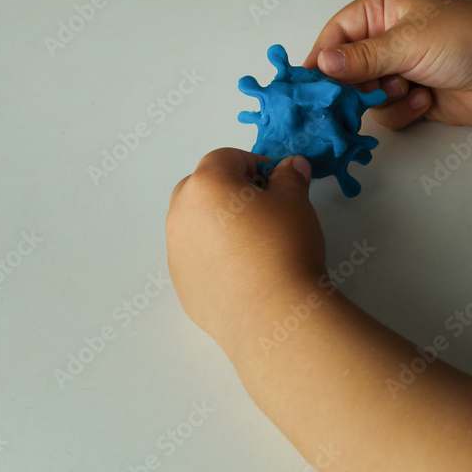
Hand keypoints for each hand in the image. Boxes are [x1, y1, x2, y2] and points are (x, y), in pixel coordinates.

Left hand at [165, 149, 323, 352]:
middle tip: (262, 209)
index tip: (276, 182)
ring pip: (194, 224)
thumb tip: (292, 166)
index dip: (253, 163)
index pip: (225, 158)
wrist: (271, 313)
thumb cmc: (283, 245)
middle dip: (228, 190)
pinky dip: (213, 256)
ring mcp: (176, 251)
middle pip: (201, 187)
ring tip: (253, 244)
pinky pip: (195, 257)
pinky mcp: (181, 284)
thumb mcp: (296, 203)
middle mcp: (180, 214)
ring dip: (217, 223)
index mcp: (206, 185)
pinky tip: (243, 273)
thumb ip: (290, 177)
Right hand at [304, 0, 471, 129]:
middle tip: (360, 94)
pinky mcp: (413, 100)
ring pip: (364, 97)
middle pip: (345, 70)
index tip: (308, 83)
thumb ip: (362, 57)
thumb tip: (320, 65)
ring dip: (383, 98)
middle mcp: (386, 41)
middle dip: (353, 85)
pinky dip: (403, 110)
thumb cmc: (466, 37)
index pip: (335, 34)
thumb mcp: (407, 40)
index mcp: (381, 11)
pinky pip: (387, 115)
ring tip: (409, 87)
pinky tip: (426, 100)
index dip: (321, 58)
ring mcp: (400, 72)